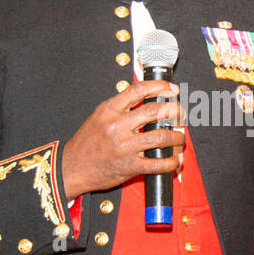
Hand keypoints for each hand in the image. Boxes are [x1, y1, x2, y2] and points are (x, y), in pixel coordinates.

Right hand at [61, 81, 184, 200]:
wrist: (73, 167)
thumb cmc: (86, 143)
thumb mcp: (99, 117)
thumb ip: (120, 108)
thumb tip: (147, 101)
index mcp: (109, 110)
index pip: (138, 90)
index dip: (159, 87)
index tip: (172, 89)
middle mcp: (117, 126)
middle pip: (155, 111)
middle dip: (174, 111)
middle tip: (180, 113)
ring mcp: (125, 146)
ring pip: (161, 136)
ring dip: (176, 137)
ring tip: (179, 138)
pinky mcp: (130, 166)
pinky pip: (158, 164)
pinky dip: (171, 162)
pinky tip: (175, 160)